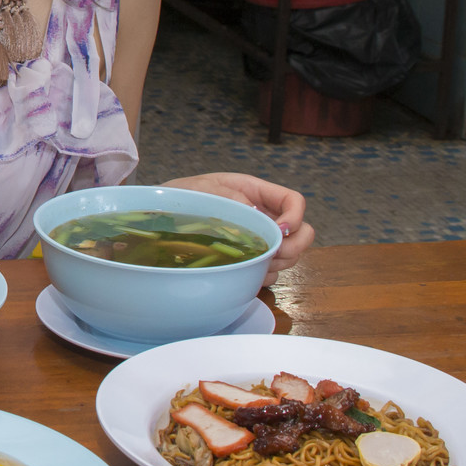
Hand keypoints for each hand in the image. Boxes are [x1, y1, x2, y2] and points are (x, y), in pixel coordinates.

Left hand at [165, 172, 314, 284]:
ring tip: (252, 263)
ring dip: (277, 264)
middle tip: (271, 254)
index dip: (295, 217)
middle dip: (293, 247)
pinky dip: (263, 276)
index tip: (280, 231)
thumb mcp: (204, 189)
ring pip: (289, 256)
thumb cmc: (183, 196)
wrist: (163, 217)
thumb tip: (255, 211)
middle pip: (302, 234)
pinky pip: (270, 272)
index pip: (294, 201)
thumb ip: (231, 198)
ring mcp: (259, 239)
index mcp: (256, 193)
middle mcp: (263, 217)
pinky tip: (244, 273)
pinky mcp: (249, 258)